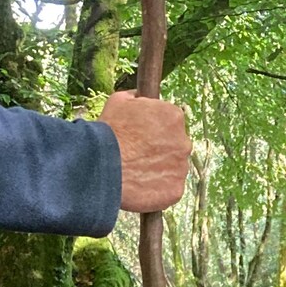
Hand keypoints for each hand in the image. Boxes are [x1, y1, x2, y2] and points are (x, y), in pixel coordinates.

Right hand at [98, 92, 190, 212]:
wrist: (101, 165)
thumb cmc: (109, 132)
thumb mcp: (119, 101)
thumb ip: (137, 98)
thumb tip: (140, 96)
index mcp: (174, 116)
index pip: (171, 123)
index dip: (155, 130)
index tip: (142, 137)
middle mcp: (184, 142)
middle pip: (175, 146)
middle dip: (161, 150)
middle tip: (139, 156)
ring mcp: (182, 168)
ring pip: (174, 169)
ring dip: (160, 170)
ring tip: (138, 172)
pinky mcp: (176, 190)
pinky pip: (170, 189)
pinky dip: (158, 190)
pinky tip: (142, 186)